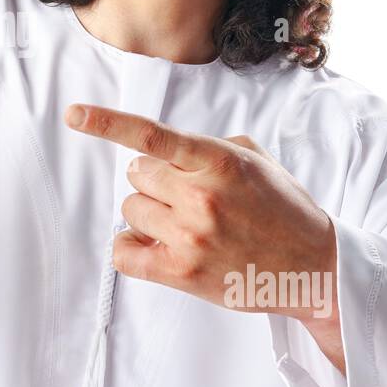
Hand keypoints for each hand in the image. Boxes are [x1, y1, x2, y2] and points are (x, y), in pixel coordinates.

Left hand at [64, 103, 339, 325]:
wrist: (313, 267)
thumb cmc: (283, 210)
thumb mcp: (255, 161)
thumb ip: (208, 146)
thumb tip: (162, 148)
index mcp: (219, 162)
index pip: (152, 136)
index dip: (107, 123)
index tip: (74, 115)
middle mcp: (200, 197)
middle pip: (136, 175)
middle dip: (155, 181)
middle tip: (186, 197)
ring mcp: (189, 236)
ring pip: (130, 210)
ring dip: (149, 214)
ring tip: (186, 225)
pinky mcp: (181, 272)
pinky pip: (124, 251)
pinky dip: (132, 247)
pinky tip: (158, 246)